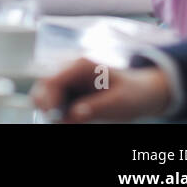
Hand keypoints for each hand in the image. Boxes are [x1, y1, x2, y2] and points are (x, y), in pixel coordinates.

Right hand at [31, 57, 171, 122]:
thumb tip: (74, 115)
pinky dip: (57, 110)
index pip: (53, 78)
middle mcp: (70, 67)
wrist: (142, 91)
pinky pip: (54, 98)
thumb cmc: (133, 93)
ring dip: (50, 107)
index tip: (51, 116)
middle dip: (45, 102)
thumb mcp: (119, 103)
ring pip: (45, 91)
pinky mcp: (68, 87)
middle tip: (56, 121)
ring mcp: (68, 77)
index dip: (47, 98)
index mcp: (81, 65)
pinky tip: (69, 118)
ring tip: (65, 121)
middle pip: (44, 83)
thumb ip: (96, 107)